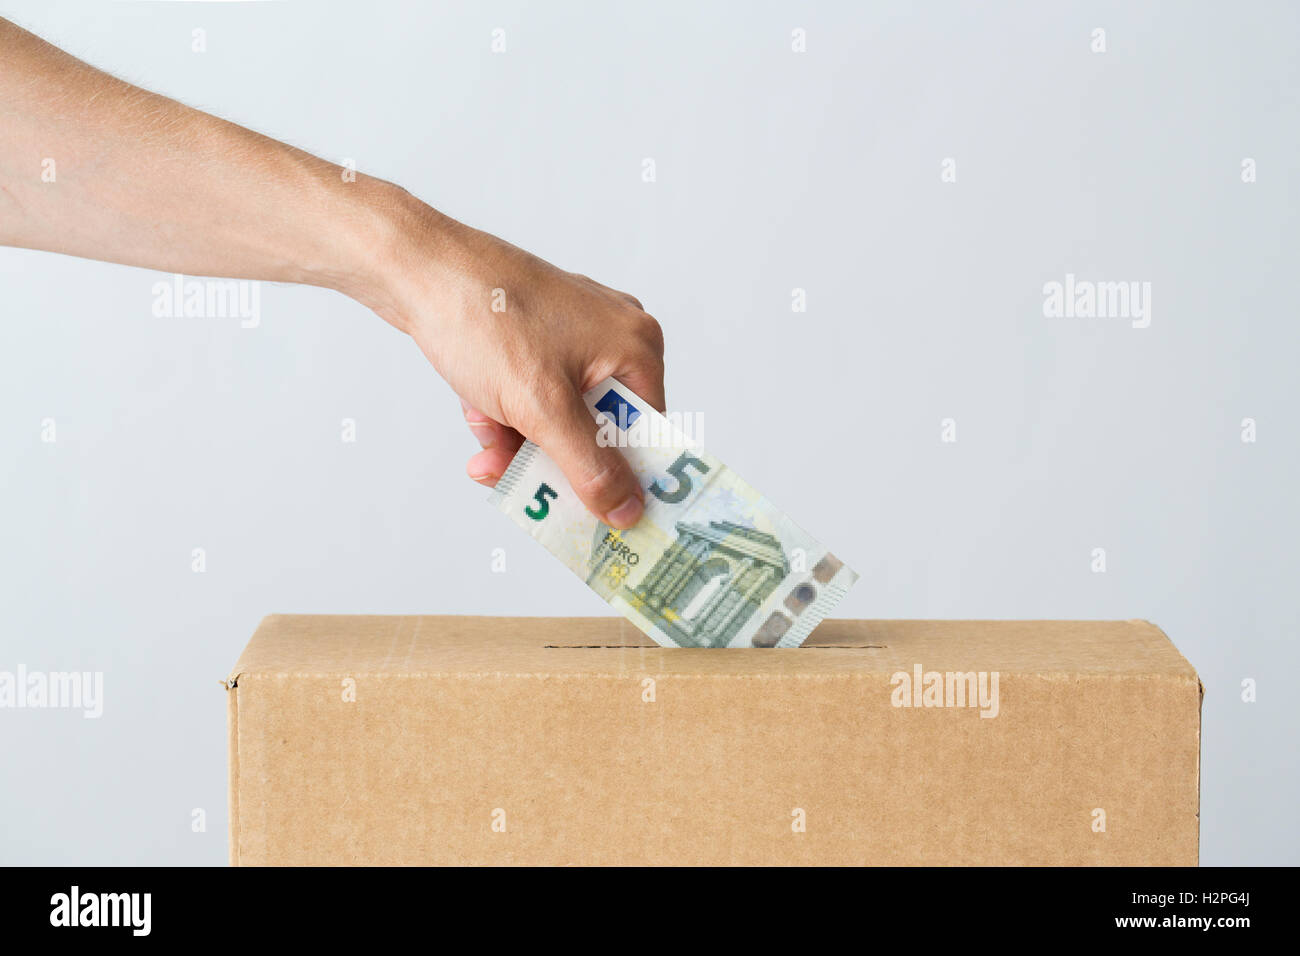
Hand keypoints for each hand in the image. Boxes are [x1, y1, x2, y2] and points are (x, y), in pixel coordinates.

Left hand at [359, 190, 665, 529]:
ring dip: (520, 440)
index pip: (648, 435)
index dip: (622, 477)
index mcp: (636, 347)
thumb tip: (628, 512)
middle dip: (551, 457)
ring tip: (486, 438)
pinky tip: (477, 410)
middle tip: (517, 477)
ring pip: (560, 419)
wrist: (416, 269)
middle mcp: (615, 337)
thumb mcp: (542, 409)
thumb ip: (589, 467)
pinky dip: (506, 414)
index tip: (598, 516)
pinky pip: (535, 397)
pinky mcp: (538, 336)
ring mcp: (575, 335)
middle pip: (600, 431)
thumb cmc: (485, 319)